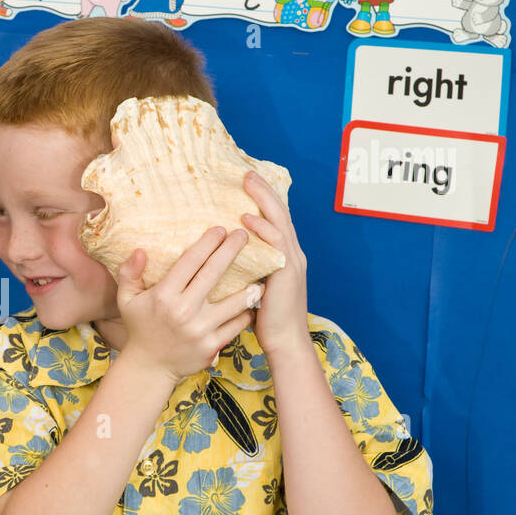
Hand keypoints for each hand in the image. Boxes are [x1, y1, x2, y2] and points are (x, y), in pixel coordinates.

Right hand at [115, 227, 260, 383]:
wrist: (148, 368)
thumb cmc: (140, 328)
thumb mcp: (126, 300)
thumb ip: (129, 273)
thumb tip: (140, 250)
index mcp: (164, 295)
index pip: (190, 262)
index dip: (207, 243)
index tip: (220, 229)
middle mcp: (183, 310)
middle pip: (214, 273)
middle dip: (231, 250)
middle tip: (243, 235)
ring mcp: (200, 329)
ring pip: (234, 301)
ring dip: (250, 286)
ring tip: (261, 274)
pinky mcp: (212, 346)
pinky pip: (237, 325)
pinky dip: (247, 313)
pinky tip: (254, 303)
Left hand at [240, 171, 308, 358]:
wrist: (285, 342)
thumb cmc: (265, 319)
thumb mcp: (255, 286)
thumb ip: (247, 268)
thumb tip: (223, 257)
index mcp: (285, 257)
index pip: (276, 221)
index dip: (265, 201)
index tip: (248, 184)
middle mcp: (292, 255)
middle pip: (280, 214)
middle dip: (265, 192)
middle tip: (248, 173)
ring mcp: (292, 263)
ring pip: (280, 222)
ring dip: (264, 201)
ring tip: (248, 183)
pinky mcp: (287, 274)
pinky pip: (276, 244)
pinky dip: (263, 229)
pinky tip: (247, 219)